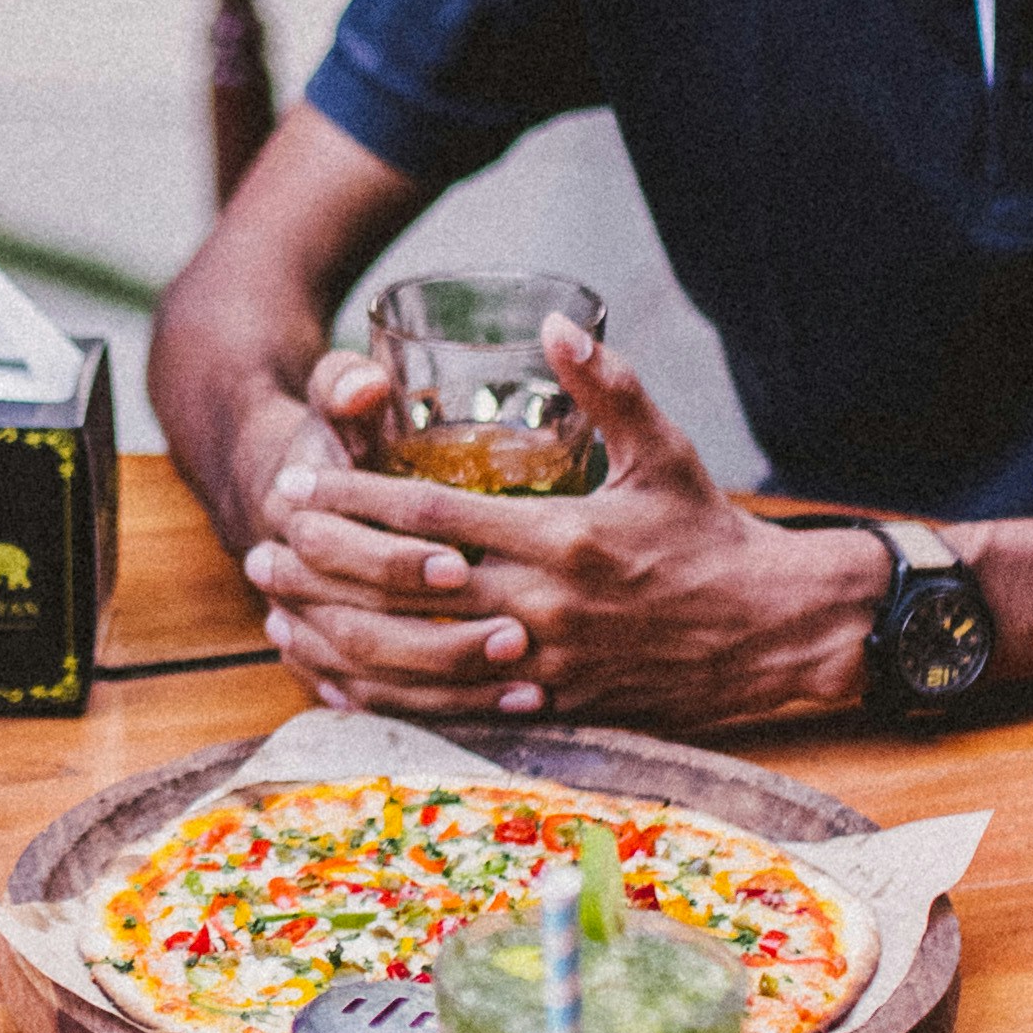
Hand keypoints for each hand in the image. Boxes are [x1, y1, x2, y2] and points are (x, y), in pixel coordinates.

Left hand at [244, 319, 878, 726]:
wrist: (771, 633)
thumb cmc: (710, 538)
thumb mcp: (667, 452)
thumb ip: (608, 387)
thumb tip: (555, 324)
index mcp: (563, 535)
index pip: (431, 515)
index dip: (355, 500)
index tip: (300, 485)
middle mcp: (542, 605)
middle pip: (404, 587)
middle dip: (324, 567)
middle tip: (262, 547)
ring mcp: (542, 665)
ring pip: (414, 658)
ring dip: (338, 637)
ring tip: (278, 614)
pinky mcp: (547, 706)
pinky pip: (447, 708)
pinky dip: (387, 698)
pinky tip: (338, 682)